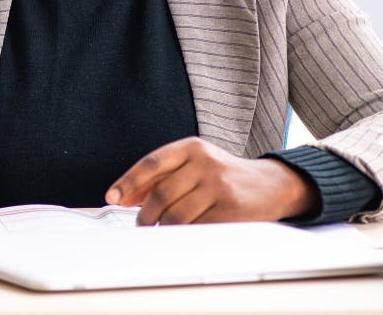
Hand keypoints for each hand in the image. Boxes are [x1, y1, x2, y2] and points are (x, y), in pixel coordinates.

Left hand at [105, 137, 318, 224]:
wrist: (270, 184)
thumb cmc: (223, 175)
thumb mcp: (194, 164)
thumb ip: (161, 176)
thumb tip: (125, 195)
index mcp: (191, 147)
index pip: (151, 163)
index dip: (128, 182)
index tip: (112, 197)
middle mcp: (204, 162)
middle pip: (160, 194)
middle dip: (145, 215)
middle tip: (142, 224)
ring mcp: (218, 184)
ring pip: (176, 215)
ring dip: (162, 229)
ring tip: (160, 231)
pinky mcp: (230, 208)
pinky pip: (196, 228)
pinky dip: (183, 235)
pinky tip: (183, 234)